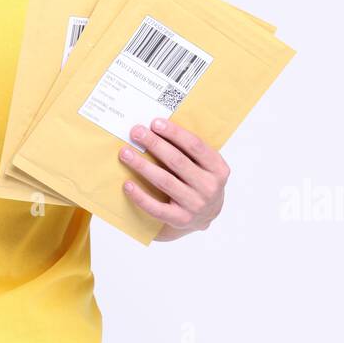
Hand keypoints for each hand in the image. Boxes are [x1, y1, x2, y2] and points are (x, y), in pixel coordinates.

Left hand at [118, 118, 228, 241]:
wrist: (206, 216)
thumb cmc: (200, 181)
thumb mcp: (204, 165)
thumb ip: (189, 150)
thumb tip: (157, 128)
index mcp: (218, 169)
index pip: (195, 146)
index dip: (174, 133)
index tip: (155, 123)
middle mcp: (209, 187)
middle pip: (177, 161)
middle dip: (154, 144)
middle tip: (136, 132)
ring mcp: (195, 205)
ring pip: (164, 181)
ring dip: (142, 165)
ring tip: (125, 153)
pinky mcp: (180, 220)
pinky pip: (156, 207)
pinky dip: (140, 195)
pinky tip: (127, 184)